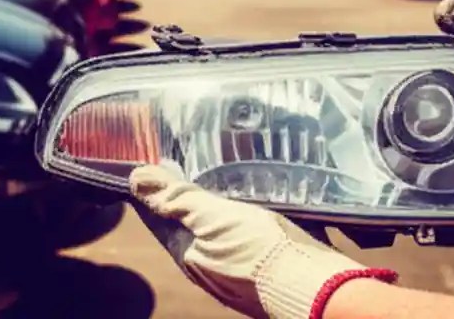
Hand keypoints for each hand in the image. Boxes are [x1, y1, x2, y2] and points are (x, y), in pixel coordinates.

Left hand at [130, 165, 393, 318]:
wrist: (316, 287)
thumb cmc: (261, 252)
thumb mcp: (215, 217)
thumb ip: (180, 200)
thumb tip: (137, 180)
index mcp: (189, 255)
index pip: (162, 216)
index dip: (157, 190)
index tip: (152, 165)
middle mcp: (209, 267)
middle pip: (190, 226)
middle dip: (187, 200)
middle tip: (187, 167)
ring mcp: (237, 271)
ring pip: (219, 233)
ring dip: (218, 208)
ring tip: (222, 179)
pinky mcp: (266, 268)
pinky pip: (246, 239)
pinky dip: (244, 219)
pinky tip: (256, 204)